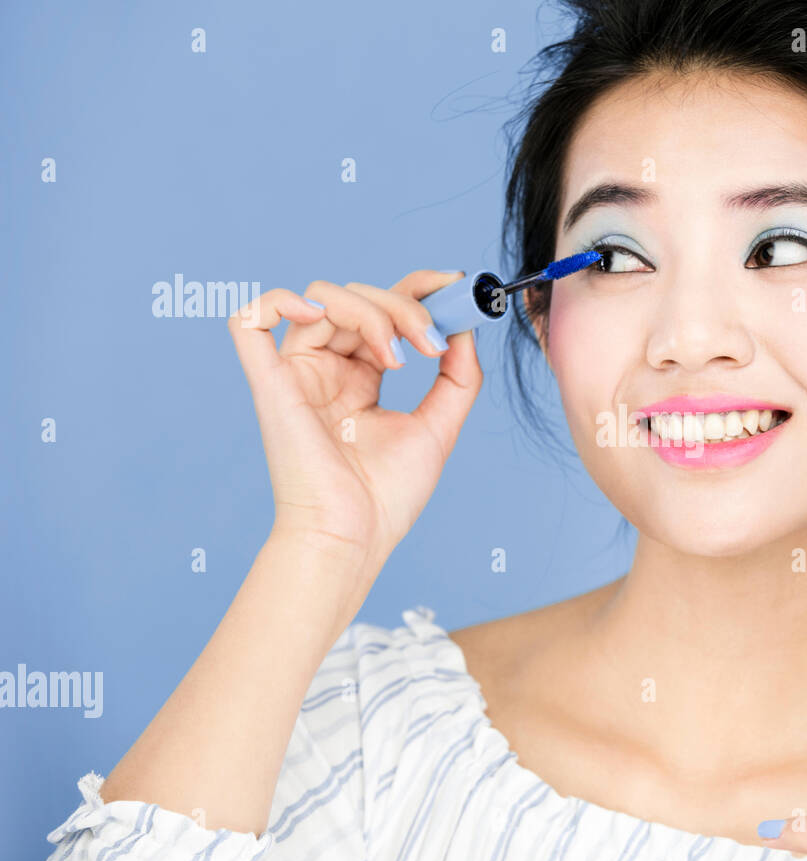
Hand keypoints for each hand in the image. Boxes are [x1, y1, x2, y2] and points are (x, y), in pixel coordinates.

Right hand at [227, 270, 481, 565]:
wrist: (354, 537)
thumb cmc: (388, 496)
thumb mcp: (440, 426)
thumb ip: (458, 376)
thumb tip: (464, 327)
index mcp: (362, 377)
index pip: (384, 308)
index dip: (416, 287)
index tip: (455, 286)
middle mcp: (329, 368)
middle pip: (360, 297)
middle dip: (404, 308)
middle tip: (431, 344)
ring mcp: (298, 373)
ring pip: (323, 298)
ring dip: (371, 313)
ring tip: (398, 358)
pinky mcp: (270, 384)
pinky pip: (249, 321)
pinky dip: (279, 301)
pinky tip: (316, 314)